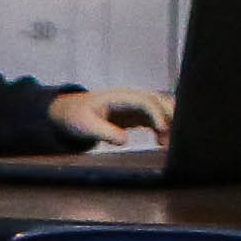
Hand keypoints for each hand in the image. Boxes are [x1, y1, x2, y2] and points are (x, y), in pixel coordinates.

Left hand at [55, 86, 169, 143]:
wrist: (70, 112)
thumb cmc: (76, 116)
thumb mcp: (86, 126)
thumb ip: (105, 132)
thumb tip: (124, 140)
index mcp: (119, 97)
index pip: (144, 101)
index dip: (156, 113)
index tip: (162, 130)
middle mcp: (130, 98)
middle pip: (157, 100)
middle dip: (169, 115)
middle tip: (171, 137)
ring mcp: (133, 106)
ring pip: (159, 108)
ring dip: (167, 122)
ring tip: (166, 144)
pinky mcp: (134, 116)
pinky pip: (154, 118)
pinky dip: (161, 128)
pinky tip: (162, 142)